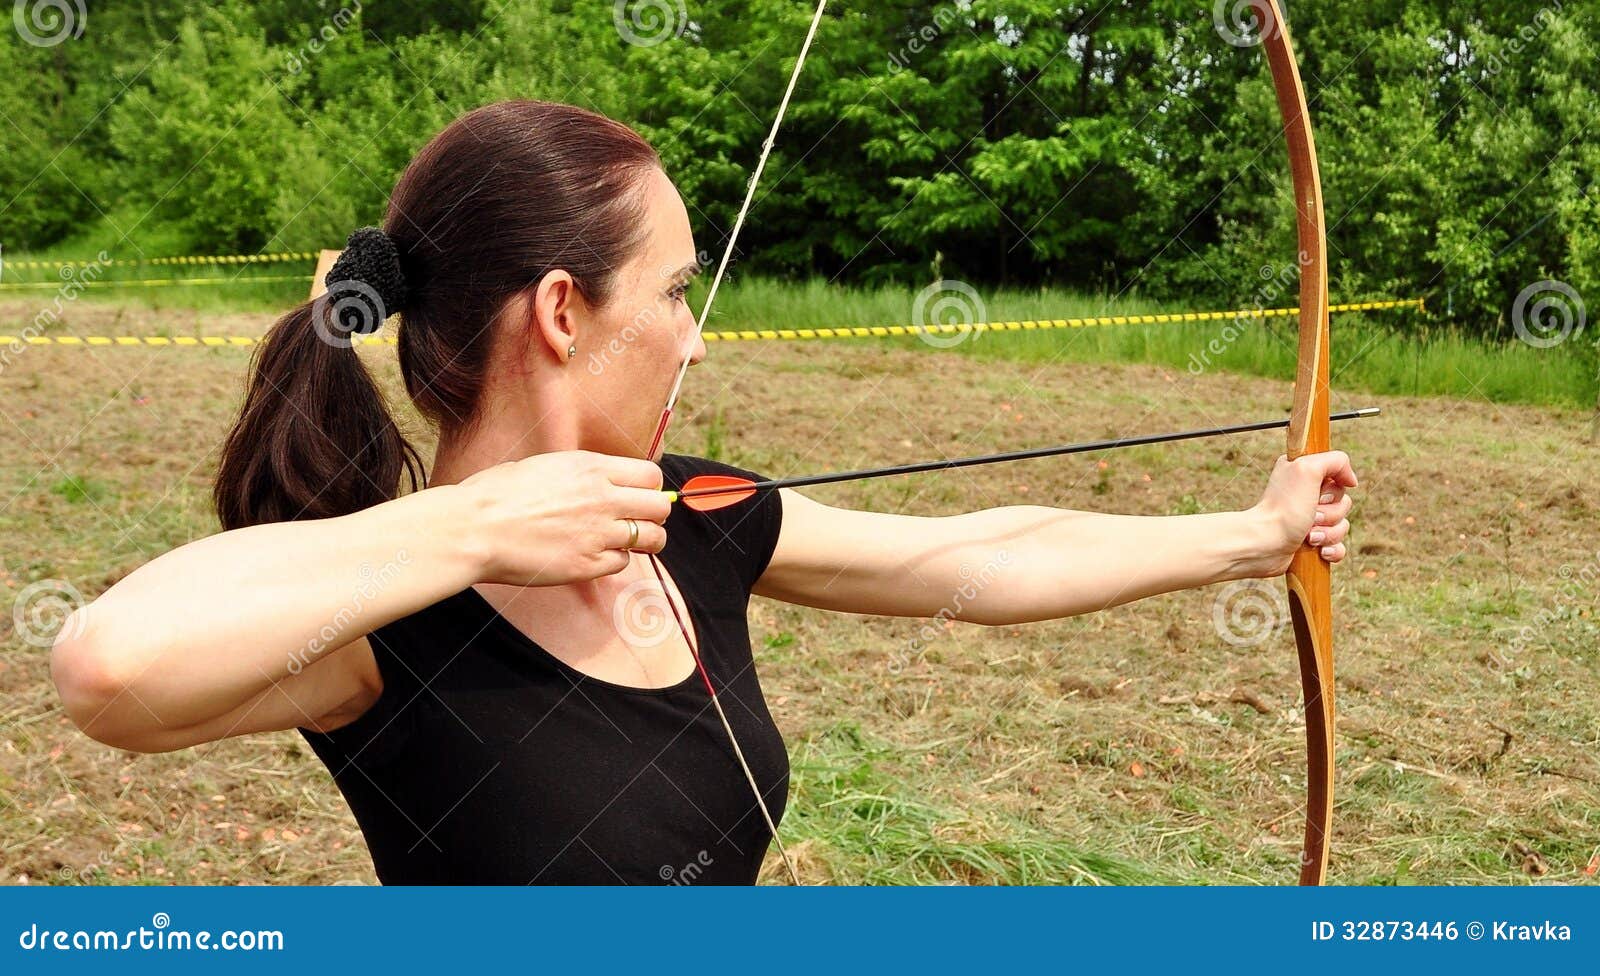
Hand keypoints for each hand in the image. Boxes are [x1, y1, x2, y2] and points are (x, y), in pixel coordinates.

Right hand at [453, 451, 670, 585]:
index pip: (651, 476)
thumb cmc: (496, 494)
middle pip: (660, 506)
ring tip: (629, 542)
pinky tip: (595, 556)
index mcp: (591, 468)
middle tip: (639, 521)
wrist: (473, 528)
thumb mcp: (544, 465)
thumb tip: (599, 479)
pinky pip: (622, 563)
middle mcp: (603, 498)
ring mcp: (598, 533)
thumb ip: (580, 473)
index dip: (649, 487)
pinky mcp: (587, 565)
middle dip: (655, 514)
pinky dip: (614, 561)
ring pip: (652, 538)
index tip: (638, 495)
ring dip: (645, 541)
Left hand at [1248, 450, 1358, 576]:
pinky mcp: (1311, 544)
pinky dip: (1332, 550)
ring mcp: (1309, 521)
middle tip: (1311, 516)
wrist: (1265, 544)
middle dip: (1331, 513)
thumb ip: (1335, 461)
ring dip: (1329, 533)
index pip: (1339, 478)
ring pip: (1342, 526)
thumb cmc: (1285, 507)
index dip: (1333, 489)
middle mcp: (1306, 496)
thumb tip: (1351, 480)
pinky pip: (1338, 547)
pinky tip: (1319, 551)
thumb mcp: (1307, 468)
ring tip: (1308, 536)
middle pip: (1343, 503)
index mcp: (1303, 475)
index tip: (1318, 493)